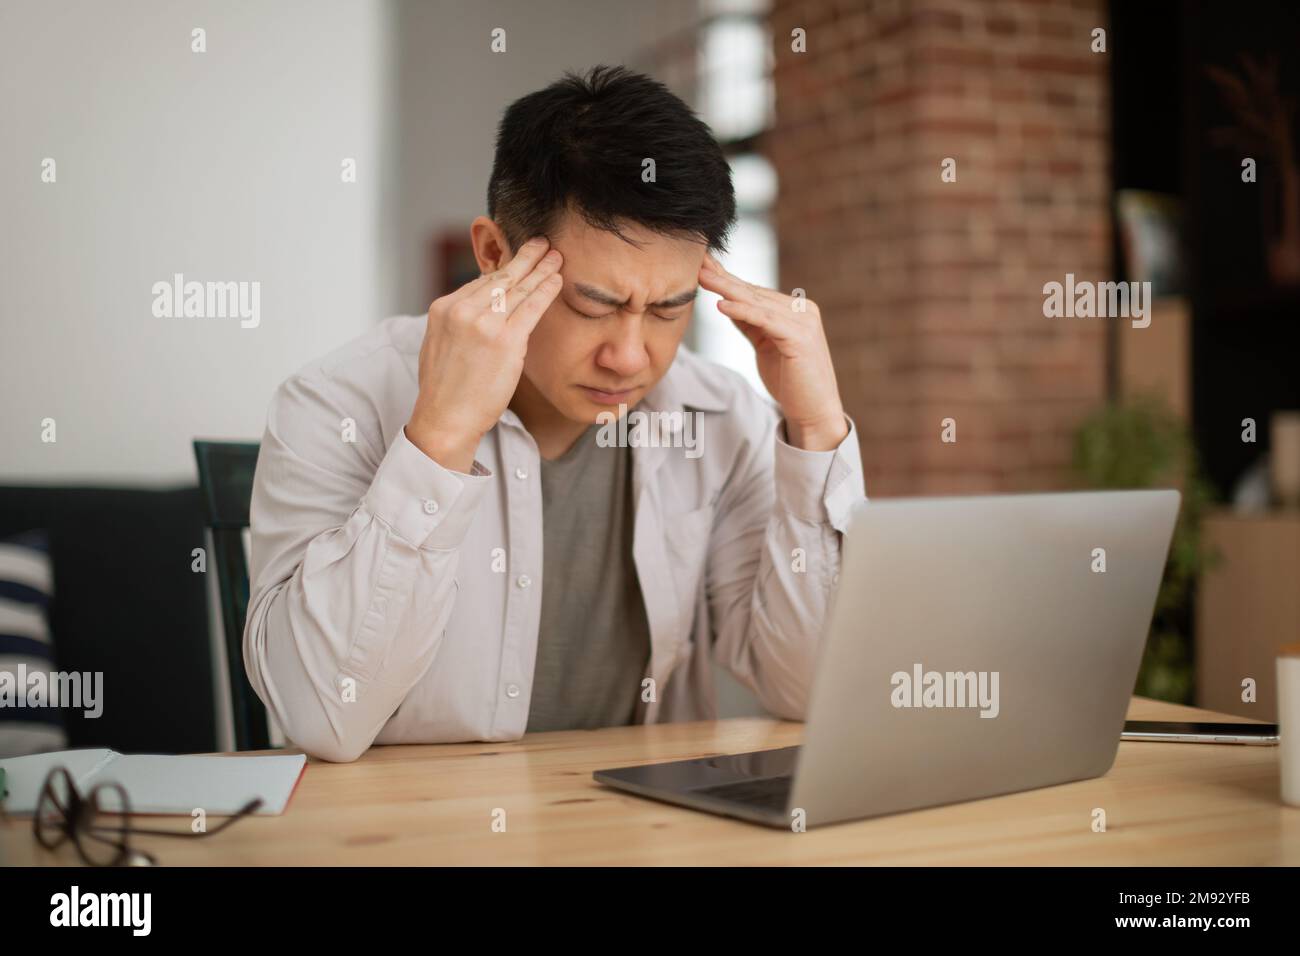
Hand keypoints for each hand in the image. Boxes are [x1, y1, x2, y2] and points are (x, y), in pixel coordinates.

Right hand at [406, 237, 563, 471]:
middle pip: (500, 278)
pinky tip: (558, 280)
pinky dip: (546, 290)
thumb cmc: (446, 390)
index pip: (479, 282)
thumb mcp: (439, 345)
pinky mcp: (504, 340)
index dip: (504, 271)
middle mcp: (461, 310)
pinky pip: (531, 307)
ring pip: (518, 288)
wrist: (446, 418)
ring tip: (556, 256)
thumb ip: (458, 323)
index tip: (519, 262)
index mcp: (442, 309)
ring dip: (541, 269)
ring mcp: (483, 323)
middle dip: (525, 258)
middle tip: (542, 244)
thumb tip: (477, 311)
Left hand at [698, 254, 847, 450]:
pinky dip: (742, 312)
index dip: (729, 279)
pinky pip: (764, 320)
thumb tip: (728, 304)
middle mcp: (803, 311)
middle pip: (755, 293)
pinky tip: (721, 305)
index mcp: (796, 311)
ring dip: (727, 289)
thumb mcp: (766, 346)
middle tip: (698, 263)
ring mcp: (803, 323)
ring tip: (703, 277)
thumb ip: (752, 324)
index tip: (704, 266)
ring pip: (757, 303)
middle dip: (724, 278)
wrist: (814, 412)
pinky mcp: (800, 338)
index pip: (756, 292)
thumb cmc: (791, 382)